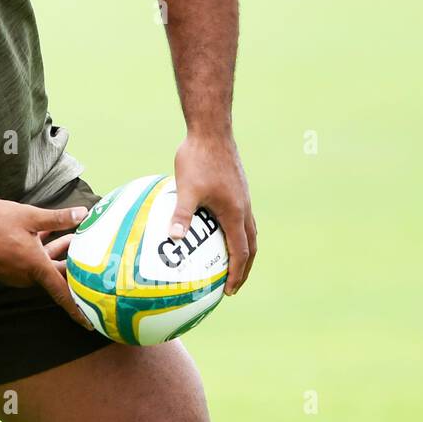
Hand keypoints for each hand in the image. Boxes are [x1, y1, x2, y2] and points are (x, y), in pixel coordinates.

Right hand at [0, 199, 93, 329]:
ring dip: (57, 253)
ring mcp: (14, 274)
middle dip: (73, 264)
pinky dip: (40, 252)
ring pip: (43, 266)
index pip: (62, 292)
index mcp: (35, 267)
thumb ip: (58, 219)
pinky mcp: (6, 269)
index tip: (90, 324)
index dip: (77, 308)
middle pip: (56, 274)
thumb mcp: (29, 216)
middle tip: (91, 252)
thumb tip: (83, 214)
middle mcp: (26, 276)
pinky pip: (30, 263)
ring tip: (73, 237)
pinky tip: (45, 234)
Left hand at [169, 133, 256, 295]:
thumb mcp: (185, 189)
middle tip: (234, 284)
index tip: (229, 290)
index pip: (241, 251)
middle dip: (244, 267)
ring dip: (243, 249)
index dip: (236, 273)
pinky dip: (236, 231)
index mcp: (234, 212)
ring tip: (231, 262)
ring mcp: (243, 196)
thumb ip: (181, 215)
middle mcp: (244, 207)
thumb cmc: (198, 159)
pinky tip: (219, 229)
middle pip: (251, 245)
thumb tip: (171, 239)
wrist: (211, 130)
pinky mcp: (237, 187)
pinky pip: (241, 216)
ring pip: (248, 230)